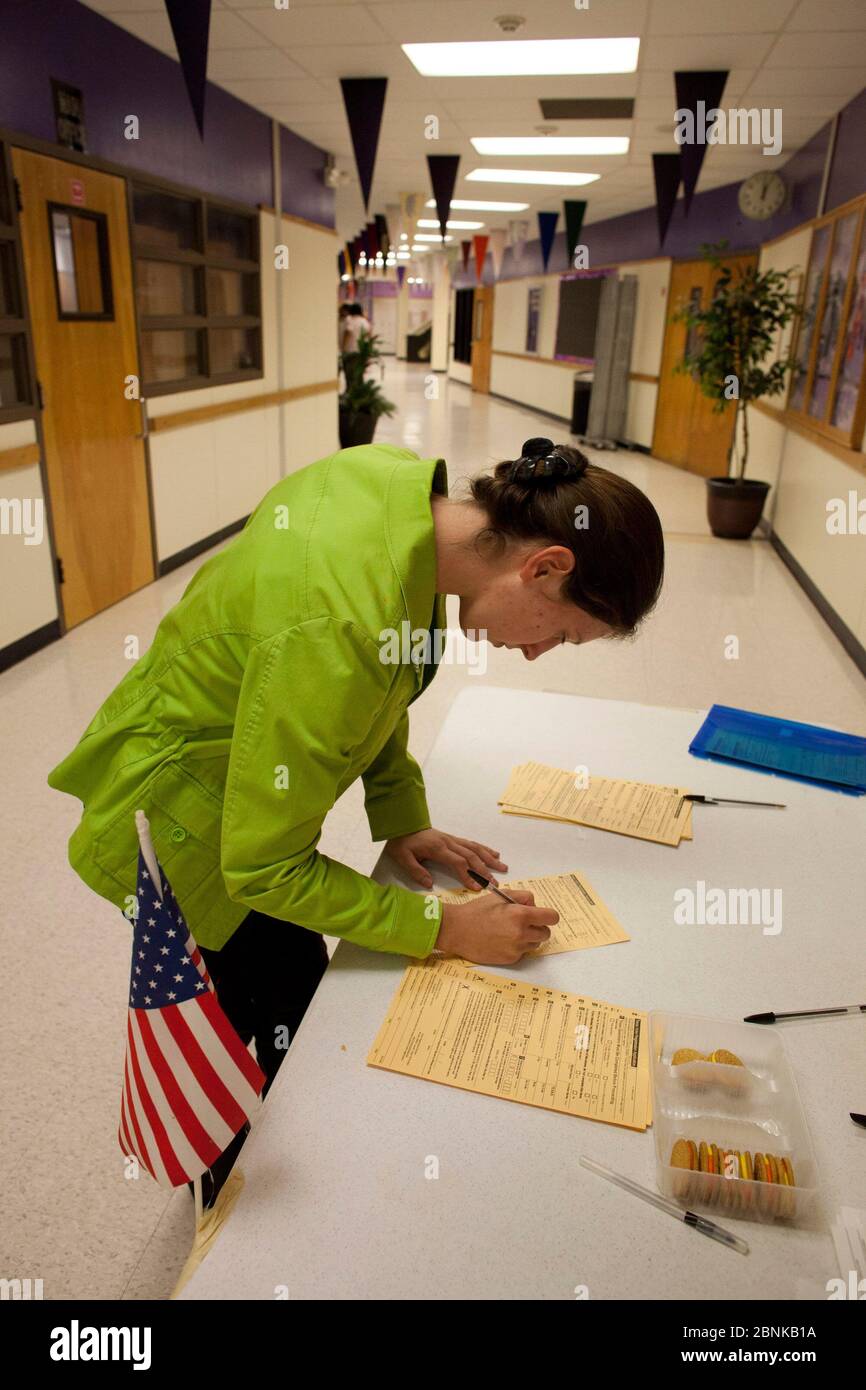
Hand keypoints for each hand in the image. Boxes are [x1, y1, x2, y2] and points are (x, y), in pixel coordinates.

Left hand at [384, 828, 506, 890]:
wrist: (403, 823)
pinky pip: (472, 843)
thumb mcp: (402, 858)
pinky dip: (485, 849)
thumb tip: (429, 884)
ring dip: (489, 859)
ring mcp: (452, 839)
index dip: (468, 875)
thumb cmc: (402, 842)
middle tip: (494, 883)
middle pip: (471, 856)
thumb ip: (416, 871)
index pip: (458, 863)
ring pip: (475, 848)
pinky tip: (494, 854)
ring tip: (502, 868)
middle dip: (484, 870)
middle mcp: (448, 843)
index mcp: (437, 848)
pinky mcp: (452, 838)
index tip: (477, 887)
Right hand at [436, 890, 556, 964]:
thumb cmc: (477, 911)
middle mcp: (521, 933)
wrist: (457, 930)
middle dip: (538, 927)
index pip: (551, 918)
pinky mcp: (510, 959)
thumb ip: (523, 897)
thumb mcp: (500, 896)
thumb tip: (534, 906)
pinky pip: (522, 953)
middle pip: (545, 933)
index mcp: (520, 915)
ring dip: (529, 938)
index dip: (549, 916)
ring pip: (535, 944)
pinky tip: (502, 941)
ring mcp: (516, 949)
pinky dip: (517, 947)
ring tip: (511, 932)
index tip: (543, 916)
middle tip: (525, 923)